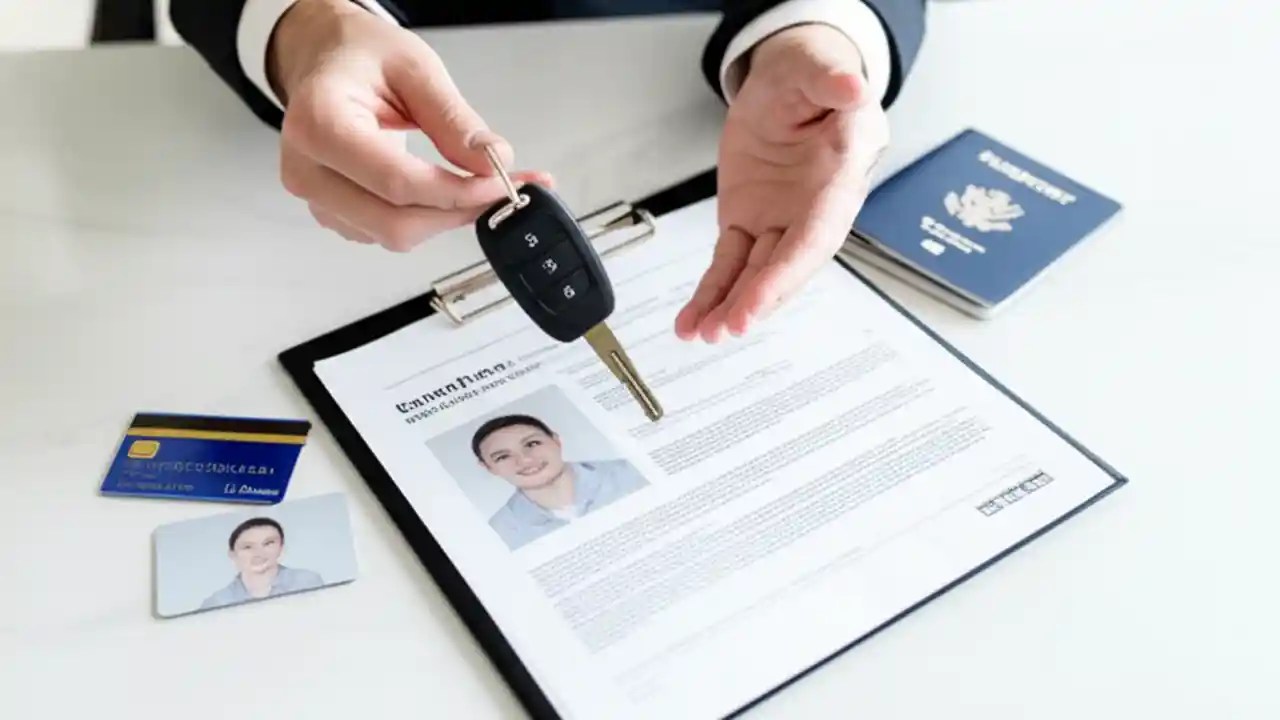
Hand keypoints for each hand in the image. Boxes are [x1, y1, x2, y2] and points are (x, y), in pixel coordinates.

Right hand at [268, 0, 551, 249]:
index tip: (498, 183)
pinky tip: (444, 189)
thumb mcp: (415, 68)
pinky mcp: (331, 211)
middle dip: (455, 212)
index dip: (457, 193)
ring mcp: (315, 196)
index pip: (396, 183)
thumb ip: (454, 120)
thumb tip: (491, 162)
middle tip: (497, 188)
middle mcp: (307, 168)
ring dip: (443, 217)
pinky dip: (425, 217)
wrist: (324, 59)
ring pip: (393, 234)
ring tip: (474, 183)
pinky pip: (385, 231)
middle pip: (394, 223)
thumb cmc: (359, 55)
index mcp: (319, 123)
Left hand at [675, 23, 888, 341]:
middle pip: (784, 265)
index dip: (787, 272)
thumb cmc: (814, 78)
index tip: (759, 300)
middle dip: (757, 300)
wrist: (790, 82)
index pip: (813, 235)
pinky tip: (692, 321)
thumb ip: (833, 81)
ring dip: (730, 305)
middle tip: (728, 327)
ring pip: (754, 273)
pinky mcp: (748, 222)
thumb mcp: (821, 71)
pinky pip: (728, 264)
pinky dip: (711, 292)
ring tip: (702, 332)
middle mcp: (812, 211)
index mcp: (838, 177)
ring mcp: (779, 221)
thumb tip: (853, 87)